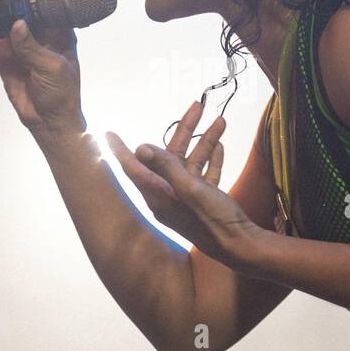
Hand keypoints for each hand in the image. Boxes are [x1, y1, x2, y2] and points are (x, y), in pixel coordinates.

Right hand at [0, 0, 84, 138]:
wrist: (48, 122)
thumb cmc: (62, 94)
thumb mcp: (52, 69)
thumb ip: (33, 47)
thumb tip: (17, 24)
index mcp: (58, 29)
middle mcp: (38, 30)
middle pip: (21, 2)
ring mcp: (19, 42)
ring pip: (2, 17)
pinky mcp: (3, 55)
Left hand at [105, 100, 258, 266]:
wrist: (242, 246)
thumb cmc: (214, 220)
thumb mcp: (189, 190)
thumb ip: (166, 167)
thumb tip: (141, 147)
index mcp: (159, 196)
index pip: (134, 168)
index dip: (120, 150)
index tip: (107, 133)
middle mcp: (169, 196)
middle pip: (170, 156)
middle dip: (184, 129)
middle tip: (196, 105)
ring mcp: (188, 199)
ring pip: (192, 162)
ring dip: (206, 141)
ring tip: (220, 119)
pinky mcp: (205, 201)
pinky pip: (205, 174)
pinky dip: (212, 159)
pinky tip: (221, 145)